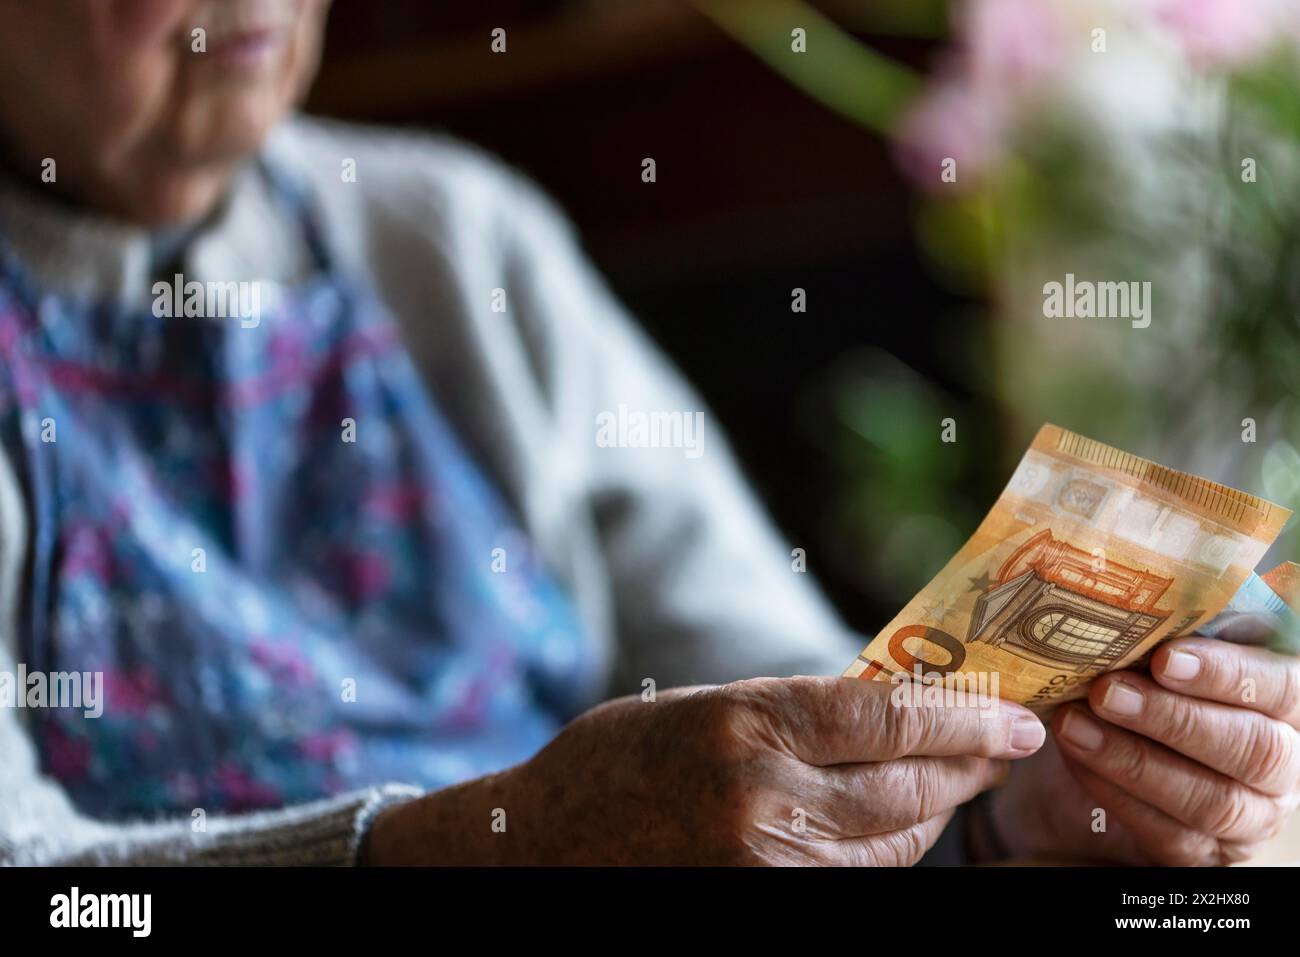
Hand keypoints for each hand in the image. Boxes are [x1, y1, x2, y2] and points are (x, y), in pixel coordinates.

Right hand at [364, 675, 1044, 864]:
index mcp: (746, 722)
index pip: (889, 716)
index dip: (966, 717)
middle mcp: (764, 797)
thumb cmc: (614, 759)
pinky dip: (889, 851)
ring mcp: (767, 864)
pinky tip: (898, 822)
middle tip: (1006, 744)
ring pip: (894, 843)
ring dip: (936, 809)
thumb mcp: (701, 705)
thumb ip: (792, 709)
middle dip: (969, 765)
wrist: (539, 846)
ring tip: (955, 778)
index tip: (1015, 715)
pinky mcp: (765, 902)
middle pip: (908, 785)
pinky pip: (857, 879)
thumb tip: (889, 704)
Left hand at [983, 620, 1299, 864]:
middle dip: (1174, 719)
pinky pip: (1170, 836)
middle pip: (1252, 749)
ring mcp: (1248, 816)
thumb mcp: (1156, 648)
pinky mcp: (1203, 855)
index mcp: (1283, 702)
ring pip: (1211, 800)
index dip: (1229, 674)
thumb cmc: (1138, 684)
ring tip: (1075, 723)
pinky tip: (1076, 758)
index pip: (1284, 687)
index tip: (1166, 658)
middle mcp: (1281, 762)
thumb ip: (1171, 627)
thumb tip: (1144, 588)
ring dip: (1135, 760)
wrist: (1090, 750)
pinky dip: (1116, 794)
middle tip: (1107, 691)